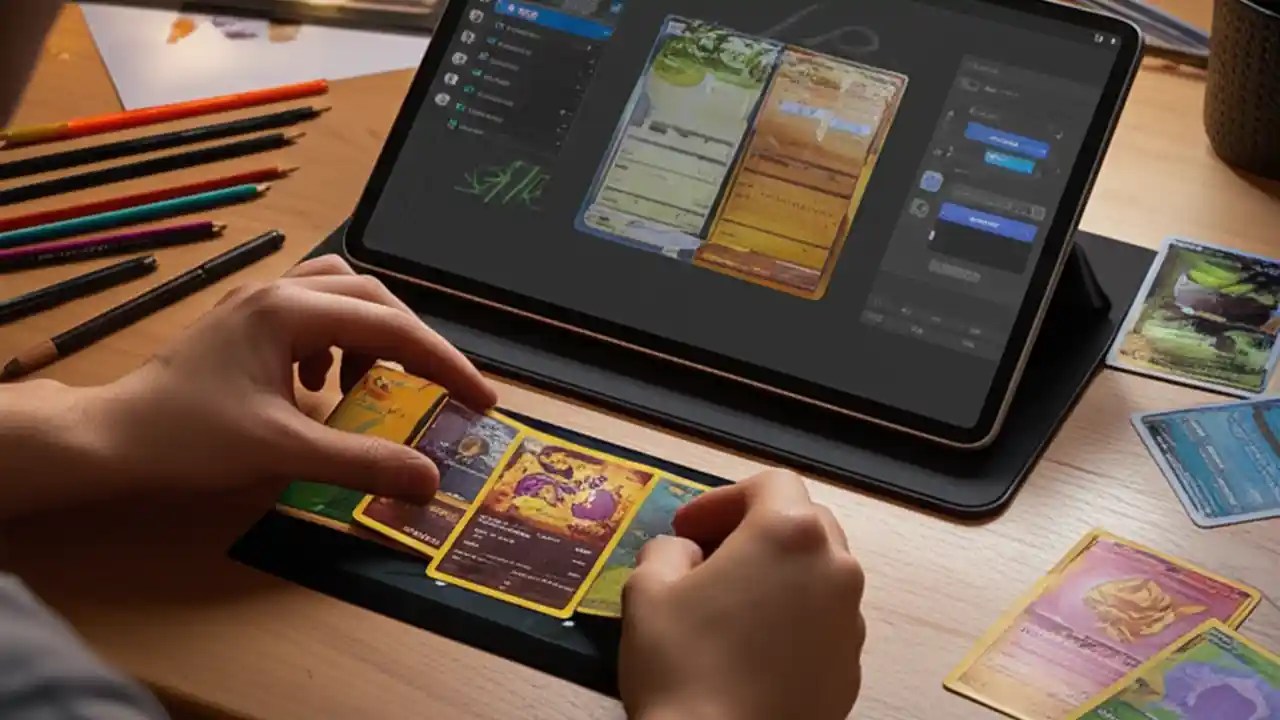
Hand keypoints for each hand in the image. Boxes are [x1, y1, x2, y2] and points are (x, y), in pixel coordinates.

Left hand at [81, 254, 496, 501]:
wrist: (108, 439)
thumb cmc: (188, 440)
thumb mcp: (283, 453)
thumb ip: (362, 461)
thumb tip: (429, 479)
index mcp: (291, 312)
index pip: (392, 329)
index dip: (444, 364)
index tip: (480, 398)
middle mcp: (277, 293)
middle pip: (373, 297)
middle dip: (414, 342)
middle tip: (441, 387)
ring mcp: (257, 304)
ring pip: (341, 295)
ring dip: (373, 334)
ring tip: (376, 383)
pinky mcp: (244, 324)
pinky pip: (311, 312)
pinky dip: (337, 342)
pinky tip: (322, 384)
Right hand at [619, 471, 865, 719]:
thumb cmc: (683, 665)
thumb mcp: (647, 590)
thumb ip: (666, 550)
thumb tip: (685, 553)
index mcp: (789, 534)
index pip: (769, 483)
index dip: (722, 499)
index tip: (687, 530)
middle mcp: (835, 567)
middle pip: (802, 522)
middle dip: (755, 529)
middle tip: (709, 555)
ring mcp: (851, 620)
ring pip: (818, 573)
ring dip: (777, 573)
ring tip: (730, 603)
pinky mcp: (852, 667)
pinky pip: (823, 621)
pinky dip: (792, 617)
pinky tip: (753, 647)